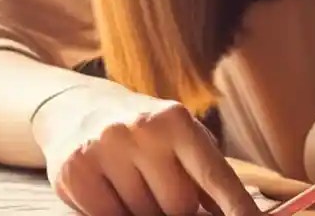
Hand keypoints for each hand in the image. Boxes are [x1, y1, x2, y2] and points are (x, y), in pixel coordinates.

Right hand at [34, 86, 260, 215]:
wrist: (78, 108)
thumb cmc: (146, 134)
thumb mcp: (182, 141)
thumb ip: (208, 178)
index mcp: (176, 121)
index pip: (214, 177)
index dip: (238, 209)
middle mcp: (141, 130)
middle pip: (178, 207)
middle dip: (176, 208)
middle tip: (159, 184)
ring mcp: (105, 149)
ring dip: (144, 210)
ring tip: (132, 181)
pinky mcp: (75, 172)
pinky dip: (115, 213)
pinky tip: (110, 189)